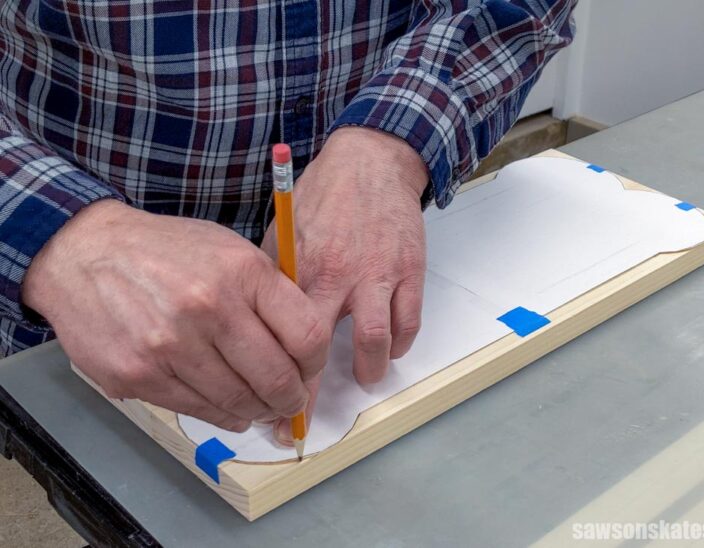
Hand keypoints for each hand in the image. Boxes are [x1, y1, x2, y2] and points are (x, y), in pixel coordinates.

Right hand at [22, 200, 330, 431]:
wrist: (85, 253)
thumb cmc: (166, 252)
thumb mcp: (229, 250)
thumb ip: (269, 294)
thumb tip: (302, 348)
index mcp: (242, 272)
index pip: (307, 335)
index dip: (316, 362)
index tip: (310, 369)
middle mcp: (209, 308)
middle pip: (276, 378)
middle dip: (290, 398)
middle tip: (289, 401)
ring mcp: (170, 345)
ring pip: (239, 402)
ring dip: (257, 410)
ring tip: (259, 406)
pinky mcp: (138, 375)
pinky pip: (199, 410)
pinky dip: (223, 415)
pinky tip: (229, 409)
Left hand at [262, 127, 428, 443]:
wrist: (371, 162)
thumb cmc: (323, 195)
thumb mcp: (284, 229)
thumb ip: (274, 277)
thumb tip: (259, 321)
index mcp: (305, 268)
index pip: (285, 337)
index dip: (279, 380)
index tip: (276, 412)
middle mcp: (341, 276)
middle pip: (324, 349)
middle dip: (315, 391)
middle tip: (309, 413)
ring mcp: (380, 274)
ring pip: (377, 342)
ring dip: (370, 369)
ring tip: (365, 376)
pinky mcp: (410, 270)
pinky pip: (409, 322)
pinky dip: (400, 344)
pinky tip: (391, 346)